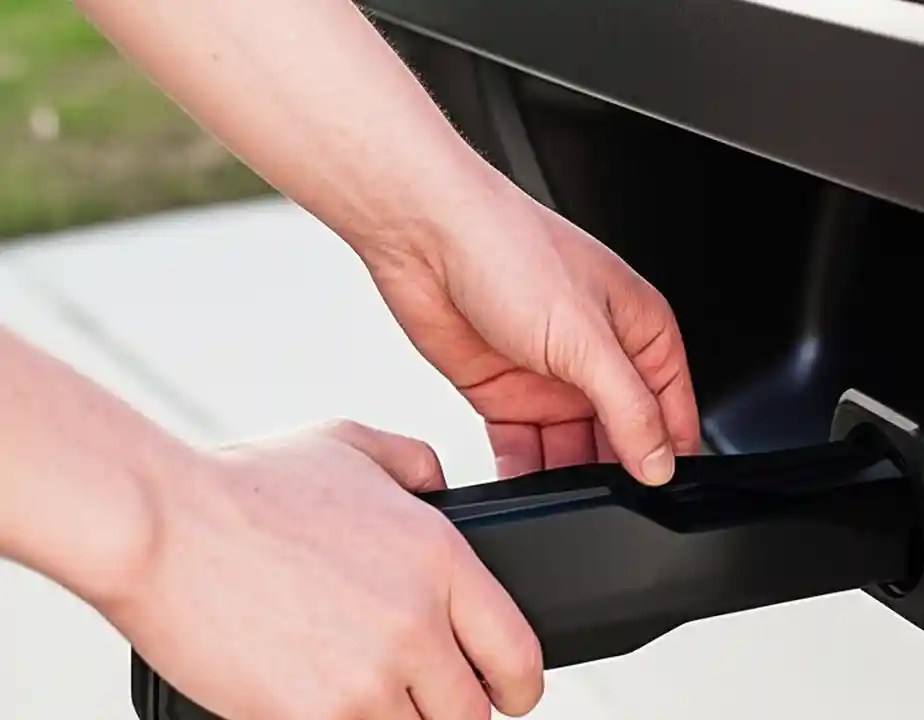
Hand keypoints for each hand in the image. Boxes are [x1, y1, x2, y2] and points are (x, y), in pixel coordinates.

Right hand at [103, 421, 541, 719]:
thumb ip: (415, 465)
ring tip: (366, 699)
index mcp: (441, 558)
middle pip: (469, 714)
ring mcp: (365, 680)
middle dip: (452, 712)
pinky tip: (324, 705)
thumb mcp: (352, 445)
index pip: (518, 652)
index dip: (519, 684)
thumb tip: (441, 486)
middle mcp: (416, 623)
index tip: (509, 692)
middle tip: (424, 700)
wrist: (161, 527)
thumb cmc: (247, 486)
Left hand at [356, 169, 700, 482]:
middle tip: (607, 502)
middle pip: (622, 438)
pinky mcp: (504, 394)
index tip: (656, 492)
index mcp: (638, 330)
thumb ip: (627, 407)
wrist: (422, 234)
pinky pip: (523, 450)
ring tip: (563, 499)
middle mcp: (598, 357)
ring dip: (567, 478)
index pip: (671, 411)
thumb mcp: (584, 337)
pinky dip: (523, 473)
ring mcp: (551, 378)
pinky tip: (523, 489)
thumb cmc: (507, 248)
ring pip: (572, 451)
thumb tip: (659, 462)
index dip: (667, 453)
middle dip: (614, 471)